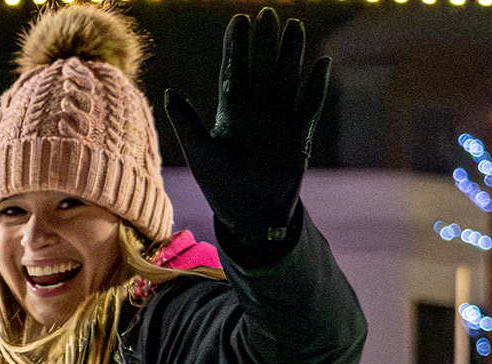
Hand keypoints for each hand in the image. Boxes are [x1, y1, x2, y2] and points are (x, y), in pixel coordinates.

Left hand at [163, 7, 329, 263]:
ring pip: (286, 79)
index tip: (239, 19)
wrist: (250, 215)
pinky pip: (310, 104)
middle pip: (262, 68)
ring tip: (294, 26)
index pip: (234, 71)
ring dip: (291, 54)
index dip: (236, 46)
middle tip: (269, 12)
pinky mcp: (299, 135)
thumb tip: (169, 91)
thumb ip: (187, 122)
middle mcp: (256, 113)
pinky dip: (316, 86)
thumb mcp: (201, 154)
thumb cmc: (221, 188)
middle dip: (265, 42)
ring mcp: (279, 121)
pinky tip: (322, 63)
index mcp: (231, 114)